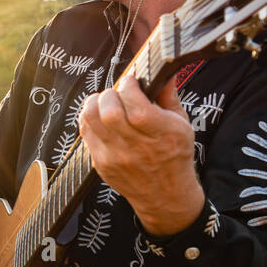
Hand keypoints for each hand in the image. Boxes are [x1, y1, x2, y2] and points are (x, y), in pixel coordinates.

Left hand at [78, 75, 203, 235]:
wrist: (165, 196)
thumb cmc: (175, 156)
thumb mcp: (181, 125)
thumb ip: (169, 96)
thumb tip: (164, 71)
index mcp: (160, 134)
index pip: (135, 104)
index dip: (128, 86)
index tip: (131, 81)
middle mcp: (135, 147)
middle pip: (109, 111)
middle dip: (110, 93)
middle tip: (118, 93)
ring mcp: (114, 157)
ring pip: (90, 119)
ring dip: (94, 103)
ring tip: (106, 102)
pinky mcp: (100, 163)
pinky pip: (85, 133)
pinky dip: (89, 119)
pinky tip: (100, 117)